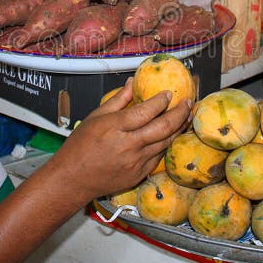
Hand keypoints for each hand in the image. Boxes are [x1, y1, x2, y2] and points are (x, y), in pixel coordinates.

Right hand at [46, 78, 191, 203]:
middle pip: (164, 127)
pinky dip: (166, 144)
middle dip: (180, 113)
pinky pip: (158, 156)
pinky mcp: (139, 174)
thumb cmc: (80, 147)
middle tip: (188, 103)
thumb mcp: (95, 117)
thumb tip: (131, 83)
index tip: (169, 93)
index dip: (161, 101)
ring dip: (179, 128)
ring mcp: (136, 162)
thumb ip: (117, 100)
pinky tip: (171, 135)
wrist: (73, 179)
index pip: (147, 110)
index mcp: (115, 127)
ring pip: (166, 142)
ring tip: (187, 117)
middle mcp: (128, 144)